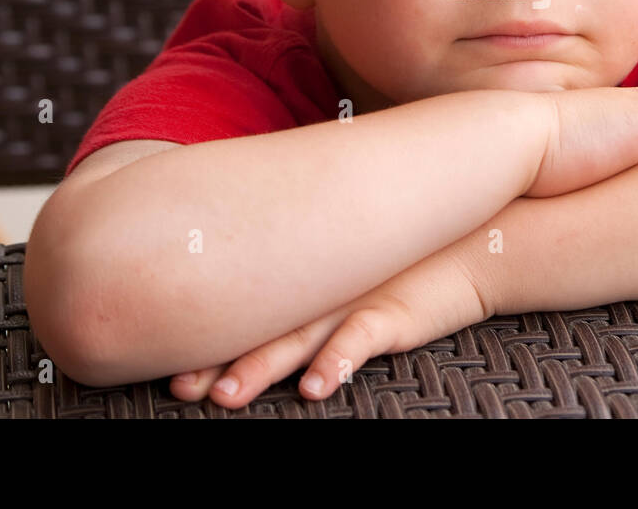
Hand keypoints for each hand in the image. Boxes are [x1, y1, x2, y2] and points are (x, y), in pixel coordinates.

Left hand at [167, 241, 490, 408]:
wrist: (474, 240)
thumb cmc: (414, 257)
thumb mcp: (359, 263)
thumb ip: (318, 273)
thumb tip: (272, 288)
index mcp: (310, 280)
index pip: (248, 310)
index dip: (204, 337)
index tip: (162, 362)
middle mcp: (323, 290)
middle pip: (260, 330)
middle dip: (216, 360)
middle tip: (177, 386)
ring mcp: (356, 300)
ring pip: (298, 338)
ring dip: (261, 367)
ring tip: (225, 396)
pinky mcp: (393, 311)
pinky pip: (360, 339)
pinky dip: (337, 361)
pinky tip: (315, 386)